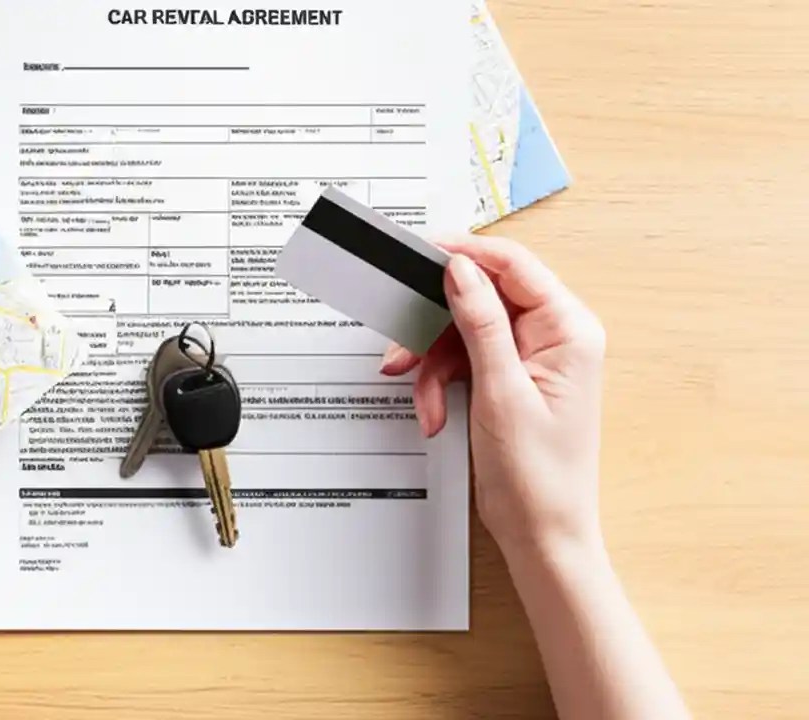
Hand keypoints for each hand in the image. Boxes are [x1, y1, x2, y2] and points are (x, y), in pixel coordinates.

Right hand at [381, 236, 605, 555]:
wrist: (541, 534)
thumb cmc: (540, 475)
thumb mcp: (500, 390)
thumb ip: (480, 321)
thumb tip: (461, 269)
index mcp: (568, 330)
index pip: (513, 266)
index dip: (465, 253)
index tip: (423, 250)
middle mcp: (554, 337)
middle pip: (479, 300)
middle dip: (435, 328)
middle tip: (403, 349)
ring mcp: (530, 358)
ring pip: (463, 333)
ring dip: (433, 365)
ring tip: (422, 398)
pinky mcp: (509, 379)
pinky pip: (463, 361)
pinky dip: (441, 383)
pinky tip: (434, 411)